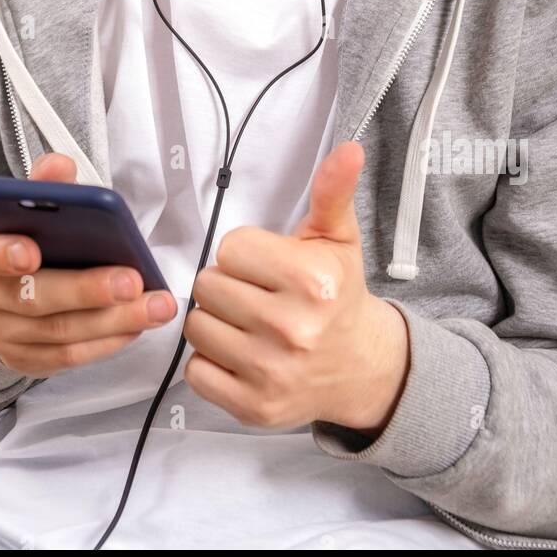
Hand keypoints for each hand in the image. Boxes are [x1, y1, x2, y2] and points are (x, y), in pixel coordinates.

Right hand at [0, 153, 177, 377]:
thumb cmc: (13, 234)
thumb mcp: (16, 204)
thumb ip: (41, 183)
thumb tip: (61, 165)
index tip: (33, 251)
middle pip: (30, 298)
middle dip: (85, 290)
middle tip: (132, 281)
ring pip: (56, 332)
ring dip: (111, 321)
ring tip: (153, 306)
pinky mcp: (18, 358)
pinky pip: (64, 357)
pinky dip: (103, 344)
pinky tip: (135, 327)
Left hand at [182, 141, 409, 433]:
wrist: (361, 367)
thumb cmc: (338, 295)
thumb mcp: (338, 240)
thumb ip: (332, 192)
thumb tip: (348, 149)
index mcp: (311, 281)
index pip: (230, 248)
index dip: (244, 253)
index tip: (266, 266)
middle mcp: (292, 329)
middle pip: (206, 285)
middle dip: (226, 285)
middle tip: (255, 294)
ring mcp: (271, 372)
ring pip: (196, 326)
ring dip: (215, 321)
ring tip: (247, 322)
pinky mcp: (253, 407)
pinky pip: (195, 371)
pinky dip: (211, 362)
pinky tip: (241, 354)